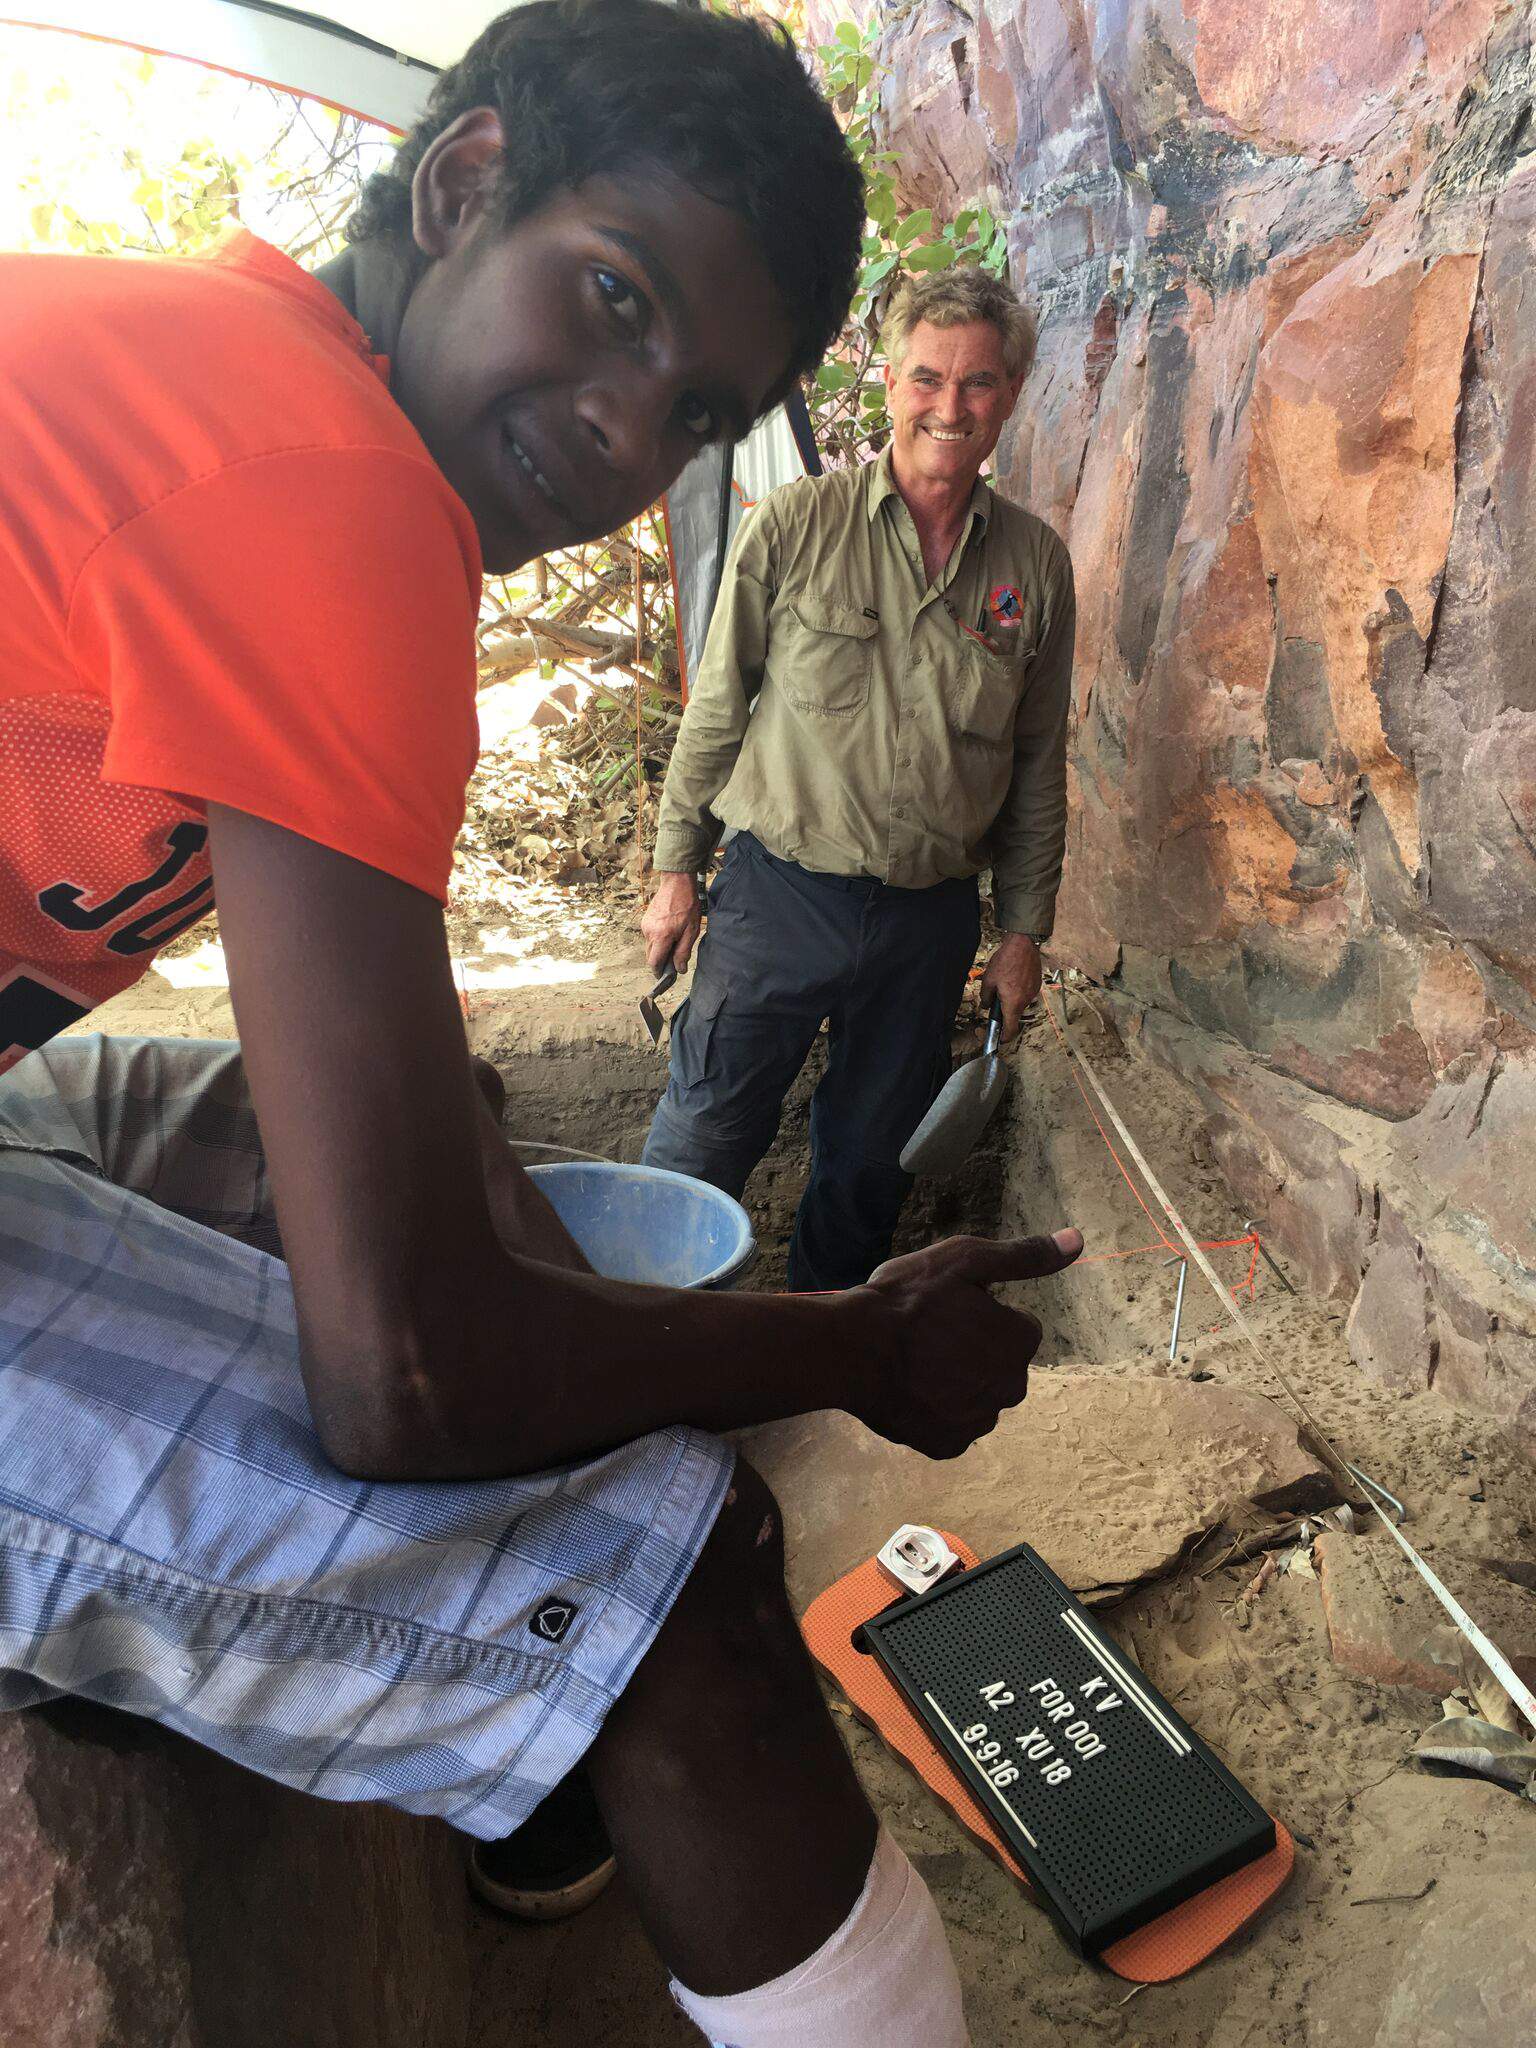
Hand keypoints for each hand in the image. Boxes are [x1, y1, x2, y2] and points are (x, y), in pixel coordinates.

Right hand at [642, 871, 703, 972]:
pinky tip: (669, 933)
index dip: (658, 972)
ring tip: (674, 942)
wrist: (677, 883)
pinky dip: (657, 940)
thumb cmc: (687, 906)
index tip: (665, 978)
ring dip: (659, 950)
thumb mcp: (691, 931)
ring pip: (649, 946)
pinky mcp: (645, 920)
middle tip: (674, 961)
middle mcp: (649, 932)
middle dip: (660, 962)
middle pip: (650, 956)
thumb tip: (679, 969)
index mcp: (661, 936)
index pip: (654, 962)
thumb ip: (683, 952)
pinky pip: (649, 936)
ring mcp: (645, 926)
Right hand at [852, 1228, 1082, 1457]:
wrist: (850, 1350)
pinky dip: (937, 1410)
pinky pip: (953, 1424)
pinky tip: (911, 1389)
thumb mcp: (965, 1260)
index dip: (984, 1313)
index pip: (1019, 1326)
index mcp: (1018, 1342)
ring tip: (917, 1361)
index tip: (950, 1308)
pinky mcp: (947, 1444)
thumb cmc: (907, 1300)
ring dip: (958, 1381)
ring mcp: (978, 1421)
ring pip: (978, 1396)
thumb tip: (1077, 1241)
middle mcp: (1009, 1388)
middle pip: (1001, 1364)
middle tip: (931, 1333)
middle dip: (977, 1350)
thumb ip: (1025, 1256)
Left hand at [979, 933, 1042, 1041]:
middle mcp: (1026, 1000)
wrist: (1023, 945)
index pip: (1011, 1028)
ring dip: (1012, 998)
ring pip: (1020, 1002)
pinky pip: (1026, 993)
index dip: (1005, 1037)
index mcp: (1013, 1003)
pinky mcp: (1037, 984)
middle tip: (996, 997)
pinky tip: (1013, 977)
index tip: (1000, 1039)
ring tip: (1004, 982)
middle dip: (1005, 1010)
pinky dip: (1019, 990)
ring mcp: (1033, 993)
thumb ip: (986, 997)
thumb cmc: (1005, 961)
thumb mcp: (989, 980)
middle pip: (1014, 1014)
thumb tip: (986, 1006)